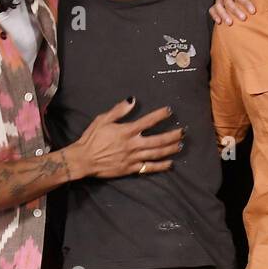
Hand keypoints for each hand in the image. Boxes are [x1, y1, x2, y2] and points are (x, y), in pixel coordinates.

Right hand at [67, 98, 183, 178]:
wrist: (84, 159)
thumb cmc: (92, 138)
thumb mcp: (102, 119)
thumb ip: (119, 110)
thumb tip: (132, 100)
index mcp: (126, 131)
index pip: (148, 121)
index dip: (160, 115)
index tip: (170, 111)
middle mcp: (133, 145)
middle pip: (158, 140)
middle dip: (172, 135)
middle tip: (183, 132)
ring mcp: (133, 158)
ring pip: (156, 153)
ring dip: (170, 149)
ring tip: (180, 145)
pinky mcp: (131, 169)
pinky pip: (149, 167)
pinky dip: (161, 166)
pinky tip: (170, 163)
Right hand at [208, 0, 257, 24]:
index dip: (245, 3)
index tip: (253, 11)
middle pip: (228, 1)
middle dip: (236, 11)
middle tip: (244, 18)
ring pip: (219, 6)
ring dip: (224, 15)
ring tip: (230, 23)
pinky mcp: (216, 3)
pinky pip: (212, 9)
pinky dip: (215, 15)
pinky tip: (219, 22)